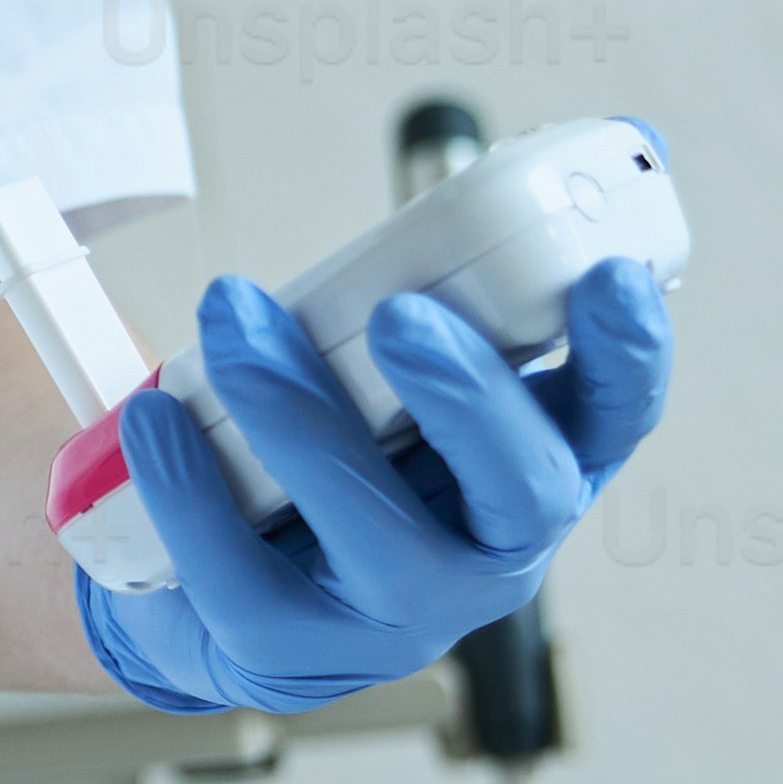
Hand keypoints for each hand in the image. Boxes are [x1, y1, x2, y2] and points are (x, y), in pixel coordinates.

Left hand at [82, 258, 671, 720]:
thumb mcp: (401, 355)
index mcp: (536, 460)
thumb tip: (626, 135)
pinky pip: (243, 578)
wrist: (213, 579)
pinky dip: (192, 488)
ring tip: (233, 322)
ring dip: (301, 417)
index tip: (611, 277)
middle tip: (403, 314)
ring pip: (378, 536)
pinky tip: (155, 417)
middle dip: (470, 398)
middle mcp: (490, 550)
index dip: (628, 354)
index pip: (614, 415)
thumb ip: (477, 263)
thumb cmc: (336, 443)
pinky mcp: (291, 648)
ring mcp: (398, 613)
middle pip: (524, 489)